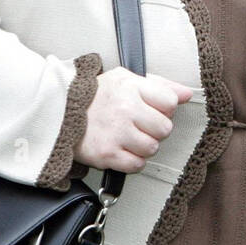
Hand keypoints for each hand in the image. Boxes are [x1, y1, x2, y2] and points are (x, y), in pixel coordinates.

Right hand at [74, 67, 192, 172]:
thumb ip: (160, 85)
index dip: (165, 108)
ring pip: (152, 148)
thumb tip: (187, 94)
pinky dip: (132, 161)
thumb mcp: (126, 79)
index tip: (152, 109)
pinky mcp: (107, 154)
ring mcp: (116, 133)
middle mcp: (125, 109)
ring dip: (143, 146)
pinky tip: (122, 149)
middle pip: (165, 128)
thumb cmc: (95, 96)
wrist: (58, 113)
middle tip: (139, 125)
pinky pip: (137, 165)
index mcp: (131, 87)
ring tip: (129, 137)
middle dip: (155, 129)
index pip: (170, 101)